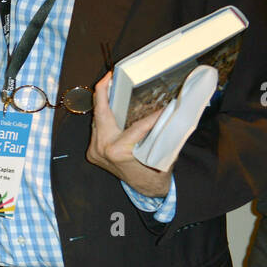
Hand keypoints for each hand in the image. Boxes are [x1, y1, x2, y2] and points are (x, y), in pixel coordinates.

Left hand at [86, 71, 173, 197]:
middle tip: (110, 76)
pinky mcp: (93, 151)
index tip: (164, 104)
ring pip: (97, 120)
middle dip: (103, 93)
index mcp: (118, 151)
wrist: (146, 190)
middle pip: (101, 114)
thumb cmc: (157, 173)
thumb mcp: (164, 153)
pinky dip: (103, 116)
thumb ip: (164, 133)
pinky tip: (110, 104)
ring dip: (103, 103)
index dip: (153, 114)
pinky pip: (97, 128)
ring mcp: (95, 150)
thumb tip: (174, 110)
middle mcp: (102, 149)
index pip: (137, 126)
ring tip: (110, 84)